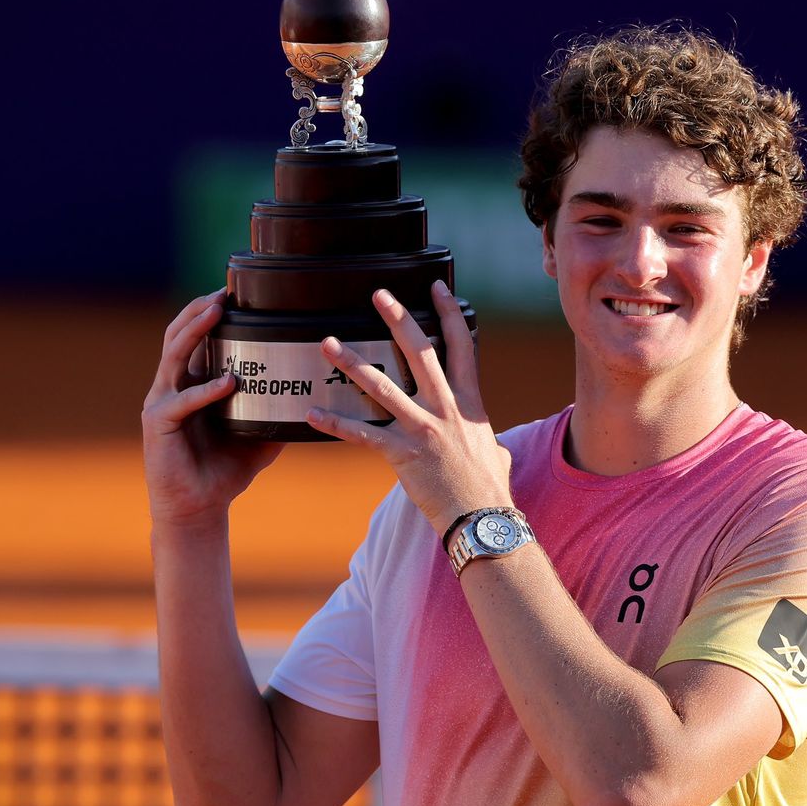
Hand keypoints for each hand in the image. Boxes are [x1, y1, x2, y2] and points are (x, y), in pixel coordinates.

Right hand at [142, 289, 283, 525]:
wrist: (199, 508)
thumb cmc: (226, 471)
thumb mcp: (261, 436)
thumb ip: (280, 413)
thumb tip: (317, 398)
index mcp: (193, 382)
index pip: (196, 337)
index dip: (209, 312)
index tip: (233, 292)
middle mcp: (173, 386)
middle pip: (177, 334)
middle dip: (198, 310)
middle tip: (223, 292)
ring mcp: (162, 402)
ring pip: (173, 355)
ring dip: (194, 331)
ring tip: (215, 312)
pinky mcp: (158, 424)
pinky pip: (182, 401)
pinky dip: (205, 390)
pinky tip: (228, 382)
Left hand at [305, 281, 511, 536]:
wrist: (482, 519)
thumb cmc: (489, 488)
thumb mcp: (494, 450)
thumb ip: (485, 435)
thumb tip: (492, 441)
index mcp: (469, 402)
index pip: (461, 346)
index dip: (449, 313)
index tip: (437, 287)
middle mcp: (445, 407)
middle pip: (420, 352)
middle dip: (398, 319)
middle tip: (378, 294)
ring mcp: (423, 428)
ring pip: (382, 385)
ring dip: (352, 362)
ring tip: (327, 343)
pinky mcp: (402, 453)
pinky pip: (362, 434)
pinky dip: (335, 423)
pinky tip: (311, 413)